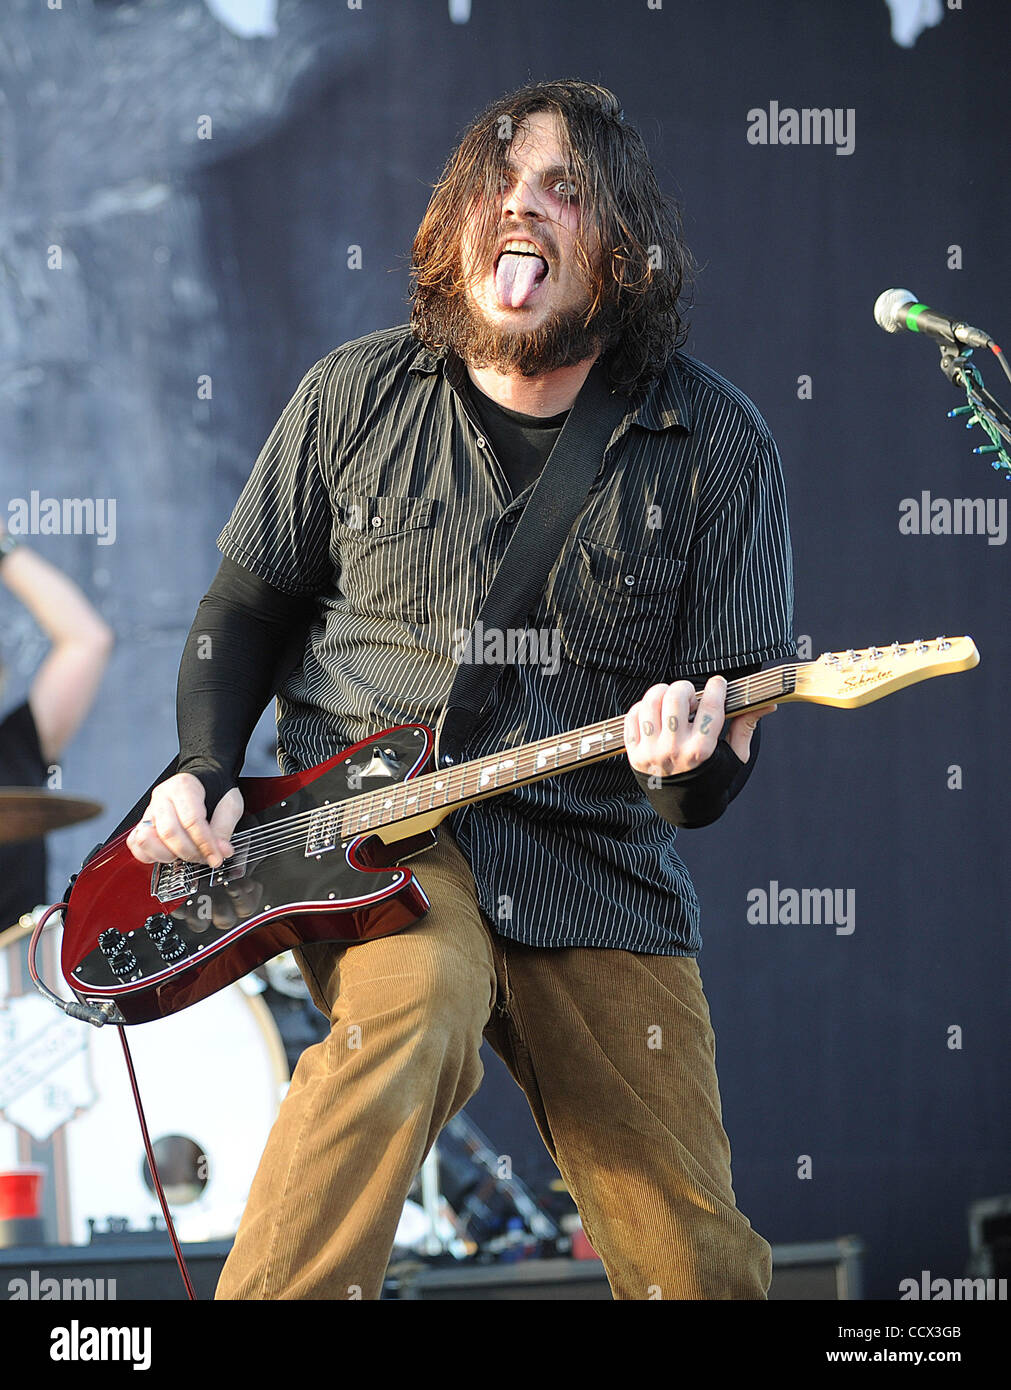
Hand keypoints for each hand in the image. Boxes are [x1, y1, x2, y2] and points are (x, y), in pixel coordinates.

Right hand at [126, 773, 243, 866]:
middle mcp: (162, 797)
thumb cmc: (215, 792)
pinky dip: (150, 855)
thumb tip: (221, 851)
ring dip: (168, 855)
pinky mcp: (142, 825)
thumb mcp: (230, 805)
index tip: (217, 858)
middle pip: (168, 832)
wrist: (205, 784)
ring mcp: (149, 811)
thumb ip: (224, 829)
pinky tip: (169, 854)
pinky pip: (135, 844)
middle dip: (190, 852)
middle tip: (205, 857)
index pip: (191, 820)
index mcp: (183, 787)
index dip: (205, 844)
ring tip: (186, 853)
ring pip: (146, 839)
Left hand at [624, 676, 775, 777]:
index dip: (717, 687)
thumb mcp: (733, 757)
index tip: (718, 683)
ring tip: (672, 701)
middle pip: (675, 697)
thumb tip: (769, 704)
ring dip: (663, 692)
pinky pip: (632, 716)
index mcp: (702, 751)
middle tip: (692, 697)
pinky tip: (656, 713)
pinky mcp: (634, 752)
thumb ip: (746, 726)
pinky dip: (643, 707)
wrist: (684, 806)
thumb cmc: (712, 777)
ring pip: (651, 702)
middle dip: (686, 688)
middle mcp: (674, 750)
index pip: (710, 706)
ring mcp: (651, 751)